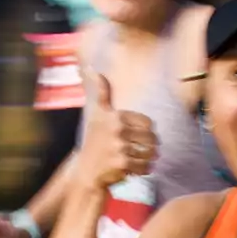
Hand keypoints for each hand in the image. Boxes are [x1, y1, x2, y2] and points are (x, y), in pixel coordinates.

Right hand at [75, 74, 156, 189]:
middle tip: (140, 150)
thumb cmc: (94, 139)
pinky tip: (135, 168)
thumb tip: (89, 67)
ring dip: (148, 158)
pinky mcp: (122, 164)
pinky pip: (146, 167)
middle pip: (151, 138)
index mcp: (115, 116)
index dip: (145, 132)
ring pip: (150, 153)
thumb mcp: (96, 113)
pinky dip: (144, 169)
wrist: (84, 170)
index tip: (135, 137)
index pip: (149, 124)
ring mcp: (119, 147)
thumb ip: (100, 90)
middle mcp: (117, 130)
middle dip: (149, 146)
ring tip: (139, 158)